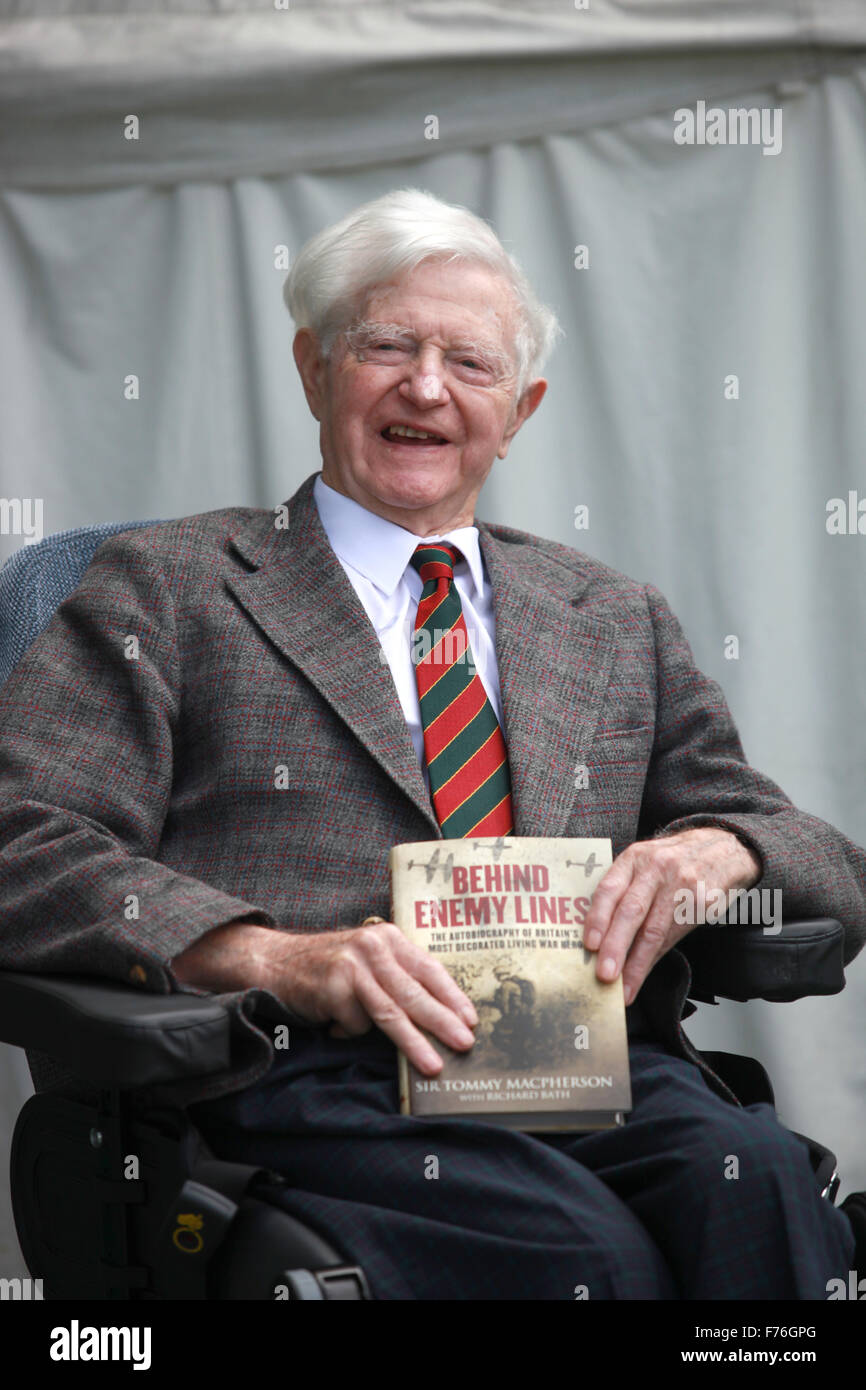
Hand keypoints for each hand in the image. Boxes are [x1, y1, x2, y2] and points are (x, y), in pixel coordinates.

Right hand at [171, 918, 477, 1075]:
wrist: (273, 961)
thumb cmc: (328, 968)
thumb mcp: (367, 962)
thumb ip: (396, 977)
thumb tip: (438, 1016)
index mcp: (388, 938)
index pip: (429, 968)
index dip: (452, 996)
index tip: (471, 1020)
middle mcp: (373, 946)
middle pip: (414, 992)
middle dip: (443, 1022)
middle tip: (464, 1044)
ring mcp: (352, 965)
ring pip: (391, 1011)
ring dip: (414, 1042)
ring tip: (432, 1066)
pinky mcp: (332, 986)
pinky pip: (356, 1024)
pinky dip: (351, 1032)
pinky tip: (337, 1025)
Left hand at [582, 827, 760, 1005]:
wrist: (720, 849)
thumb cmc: (671, 862)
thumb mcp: (643, 863)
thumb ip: (621, 890)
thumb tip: (596, 937)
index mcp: (634, 859)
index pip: (609, 889)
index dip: (597, 918)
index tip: (589, 945)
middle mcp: (656, 870)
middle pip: (631, 912)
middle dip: (615, 947)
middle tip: (605, 975)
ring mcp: (682, 886)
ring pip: (655, 931)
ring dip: (637, 964)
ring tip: (624, 988)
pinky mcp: (702, 903)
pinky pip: (674, 935)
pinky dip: (656, 958)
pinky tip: (644, 973)